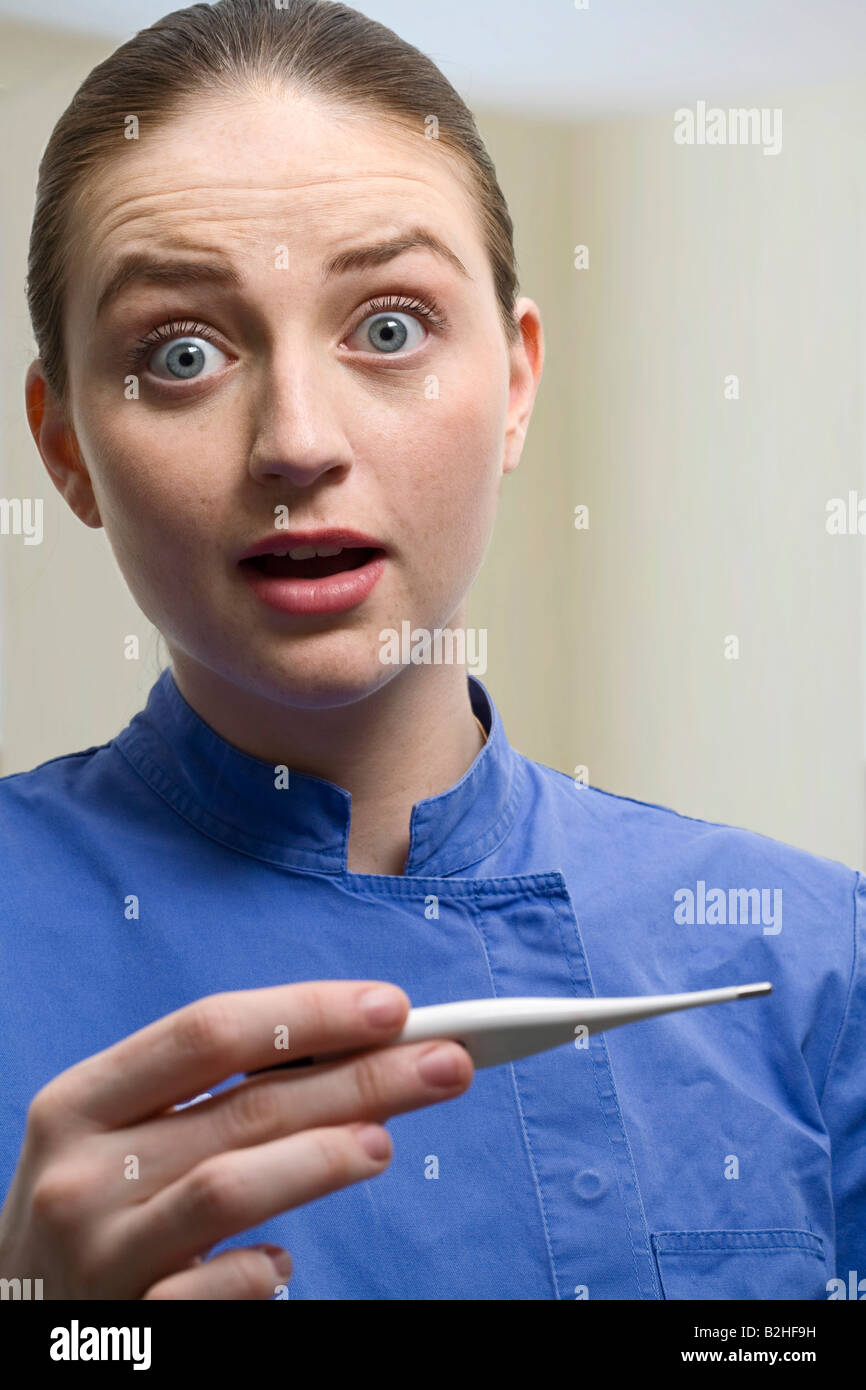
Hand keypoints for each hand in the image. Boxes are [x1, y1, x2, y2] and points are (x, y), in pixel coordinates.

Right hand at [0, 980, 471, 1297]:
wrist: (9, 1317)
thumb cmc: (86, 1207)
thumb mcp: (117, 1135)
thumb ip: (210, 1093)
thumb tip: (353, 1046)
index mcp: (80, 1101)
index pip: (210, 1031)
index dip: (308, 1011)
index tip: (394, 1005)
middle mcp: (81, 1172)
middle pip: (246, 1105)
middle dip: (360, 1076)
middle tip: (446, 1062)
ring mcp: (98, 1255)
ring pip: (229, 1189)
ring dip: (323, 1158)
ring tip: (385, 1143)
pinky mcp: (124, 1334)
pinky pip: (208, 1298)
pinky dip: (257, 1274)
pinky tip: (285, 1264)